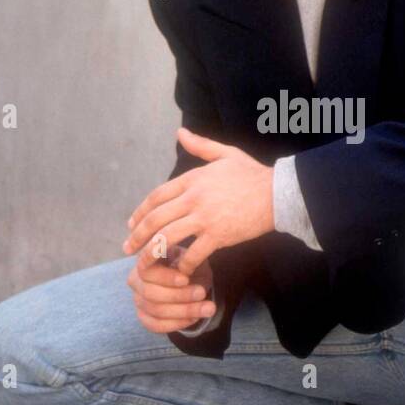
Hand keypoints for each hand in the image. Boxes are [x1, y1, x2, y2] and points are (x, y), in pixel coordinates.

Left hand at [123, 126, 274, 277]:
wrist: (277, 193)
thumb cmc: (253, 174)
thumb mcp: (226, 154)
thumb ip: (201, 145)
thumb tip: (180, 132)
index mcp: (193, 179)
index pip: (156, 196)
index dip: (140, 212)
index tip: (131, 224)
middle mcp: (194, 198)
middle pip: (156, 218)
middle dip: (137, 235)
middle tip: (127, 248)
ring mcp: (205, 218)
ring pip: (168, 237)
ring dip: (152, 253)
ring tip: (144, 265)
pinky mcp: (218, 236)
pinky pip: (193, 253)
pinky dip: (184, 264)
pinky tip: (180, 271)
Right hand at [127, 255, 215, 333]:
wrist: (191, 281)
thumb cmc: (189, 266)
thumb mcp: (190, 257)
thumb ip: (187, 262)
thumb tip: (187, 273)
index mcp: (144, 260)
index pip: (147, 271)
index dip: (165, 277)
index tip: (186, 279)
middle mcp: (136, 280)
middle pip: (150, 293)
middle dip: (179, 295)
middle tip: (202, 293)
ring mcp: (138, 300)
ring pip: (156, 311)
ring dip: (184, 311)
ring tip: (207, 308)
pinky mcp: (144, 317)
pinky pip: (156, 325)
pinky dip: (177, 323)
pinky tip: (195, 318)